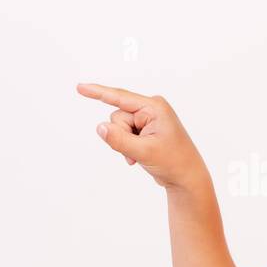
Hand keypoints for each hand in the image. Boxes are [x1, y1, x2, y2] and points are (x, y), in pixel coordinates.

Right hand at [77, 82, 208, 190]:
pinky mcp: (144, 129)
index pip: (120, 98)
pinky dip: (126, 147)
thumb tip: (100, 127)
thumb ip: (119, 139)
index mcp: (154, 107)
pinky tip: (138, 157)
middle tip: (137, 151)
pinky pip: (123, 134)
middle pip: (117, 117)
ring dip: (124, 144)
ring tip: (139, 155)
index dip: (98, 92)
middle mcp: (151, 109)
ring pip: (118, 127)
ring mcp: (148, 119)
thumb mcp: (144, 151)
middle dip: (121, 136)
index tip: (80, 87)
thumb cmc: (173, 162)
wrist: (186, 178)